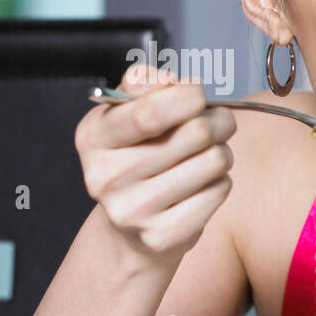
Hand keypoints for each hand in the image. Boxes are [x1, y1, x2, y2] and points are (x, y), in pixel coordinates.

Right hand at [75, 63, 236, 264]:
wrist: (130, 225)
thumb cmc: (137, 155)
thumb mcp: (125, 114)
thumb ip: (142, 85)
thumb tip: (167, 80)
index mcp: (93, 138)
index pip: (149, 113)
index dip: (189, 96)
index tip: (199, 94)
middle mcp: (106, 177)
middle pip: (195, 133)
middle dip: (218, 120)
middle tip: (218, 123)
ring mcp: (133, 211)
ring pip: (214, 161)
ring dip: (222, 152)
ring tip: (207, 155)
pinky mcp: (163, 235)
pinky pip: (219, 190)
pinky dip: (220, 181)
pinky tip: (202, 183)